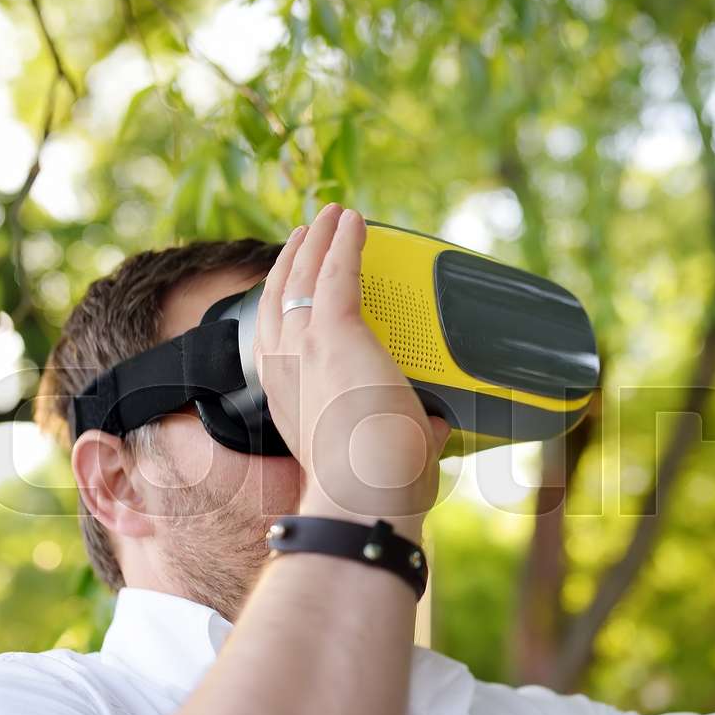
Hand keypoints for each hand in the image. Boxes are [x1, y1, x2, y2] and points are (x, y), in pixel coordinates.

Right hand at [254, 205, 450, 538]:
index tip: (298, 285)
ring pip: (302, 276)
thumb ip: (410, 431)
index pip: (276, 338)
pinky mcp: (333, 333)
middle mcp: (284, 369)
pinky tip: (354, 220)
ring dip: (316, 241)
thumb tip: (438, 426)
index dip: (284, 306)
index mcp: (288, 399)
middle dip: (294, 260)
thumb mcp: (382, 451)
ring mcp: (302, 348)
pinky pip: (337, 272)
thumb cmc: (374, 490)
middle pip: (280, 297)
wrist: (364, 498)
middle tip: (308, 234)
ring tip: (329, 217)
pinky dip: (344, 242)